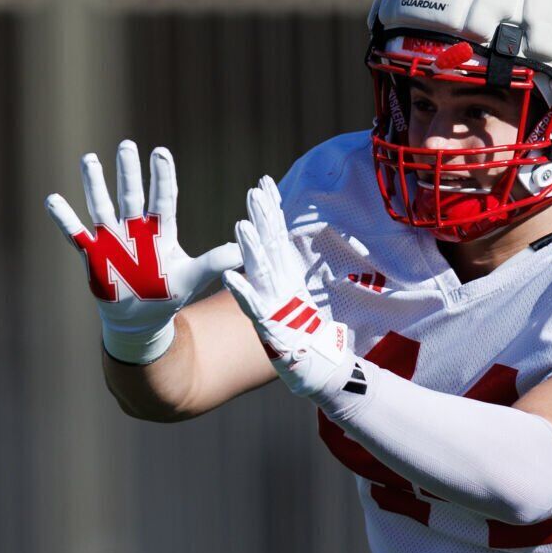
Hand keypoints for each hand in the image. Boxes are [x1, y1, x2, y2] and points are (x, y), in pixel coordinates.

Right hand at [46, 140, 241, 363]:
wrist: (140, 318)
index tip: (160, 152)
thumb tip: (241, 250)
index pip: (162, 199)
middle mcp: (135, 230)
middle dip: (128, 172)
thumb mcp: (192, 277)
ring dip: (95, 184)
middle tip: (126, 145)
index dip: (162, 177)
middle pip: (131, 196)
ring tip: (89, 158)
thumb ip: (213, 262)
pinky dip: (64, 219)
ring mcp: (112, 240)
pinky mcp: (93, 255)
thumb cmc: (167, 294)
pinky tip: (53, 199)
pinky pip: (75, 234)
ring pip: (102, 206)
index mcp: (160, 232)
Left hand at [223, 176, 360, 401]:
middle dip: (264, 217)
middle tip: (255, 190)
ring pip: (263, 270)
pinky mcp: (270, 326)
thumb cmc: (303, 332)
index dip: (271, 209)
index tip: (264, 183)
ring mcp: (278, 305)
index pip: (278, 235)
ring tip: (241, 224)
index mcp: (287, 275)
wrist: (321, 369)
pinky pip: (253, 307)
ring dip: (252, 248)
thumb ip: (283, 273)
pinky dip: (242, 292)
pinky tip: (229, 277)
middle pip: (272, 245)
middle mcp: (284, 285)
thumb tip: (277, 249)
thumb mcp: (292, 296)